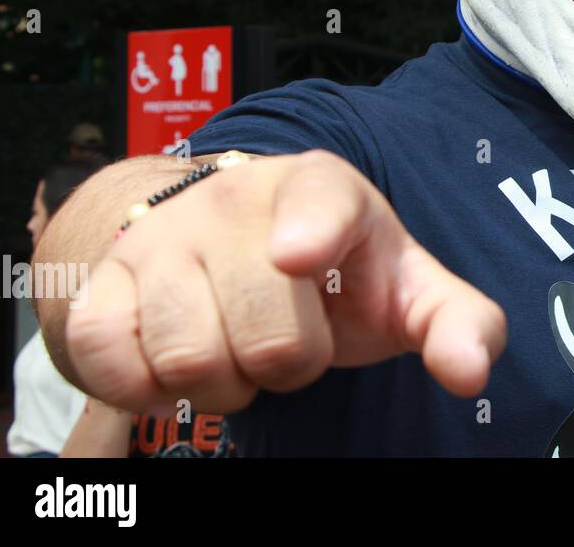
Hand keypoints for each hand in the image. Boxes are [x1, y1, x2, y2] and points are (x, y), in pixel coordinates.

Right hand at [66, 150, 506, 414]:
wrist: (243, 241)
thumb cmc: (340, 272)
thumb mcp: (406, 290)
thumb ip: (458, 325)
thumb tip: (470, 372)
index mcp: (322, 188)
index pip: (318, 202)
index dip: (310, 231)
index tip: (298, 256)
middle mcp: (235, 198)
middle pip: (266, 331)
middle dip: (291, 364)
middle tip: (292, 339)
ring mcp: (163, 235)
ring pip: (187, 355)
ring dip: (223, 382)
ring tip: (238, 347)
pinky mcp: (103, 278)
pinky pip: (106, 355)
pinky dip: (145, 385)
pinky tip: (178, 361)